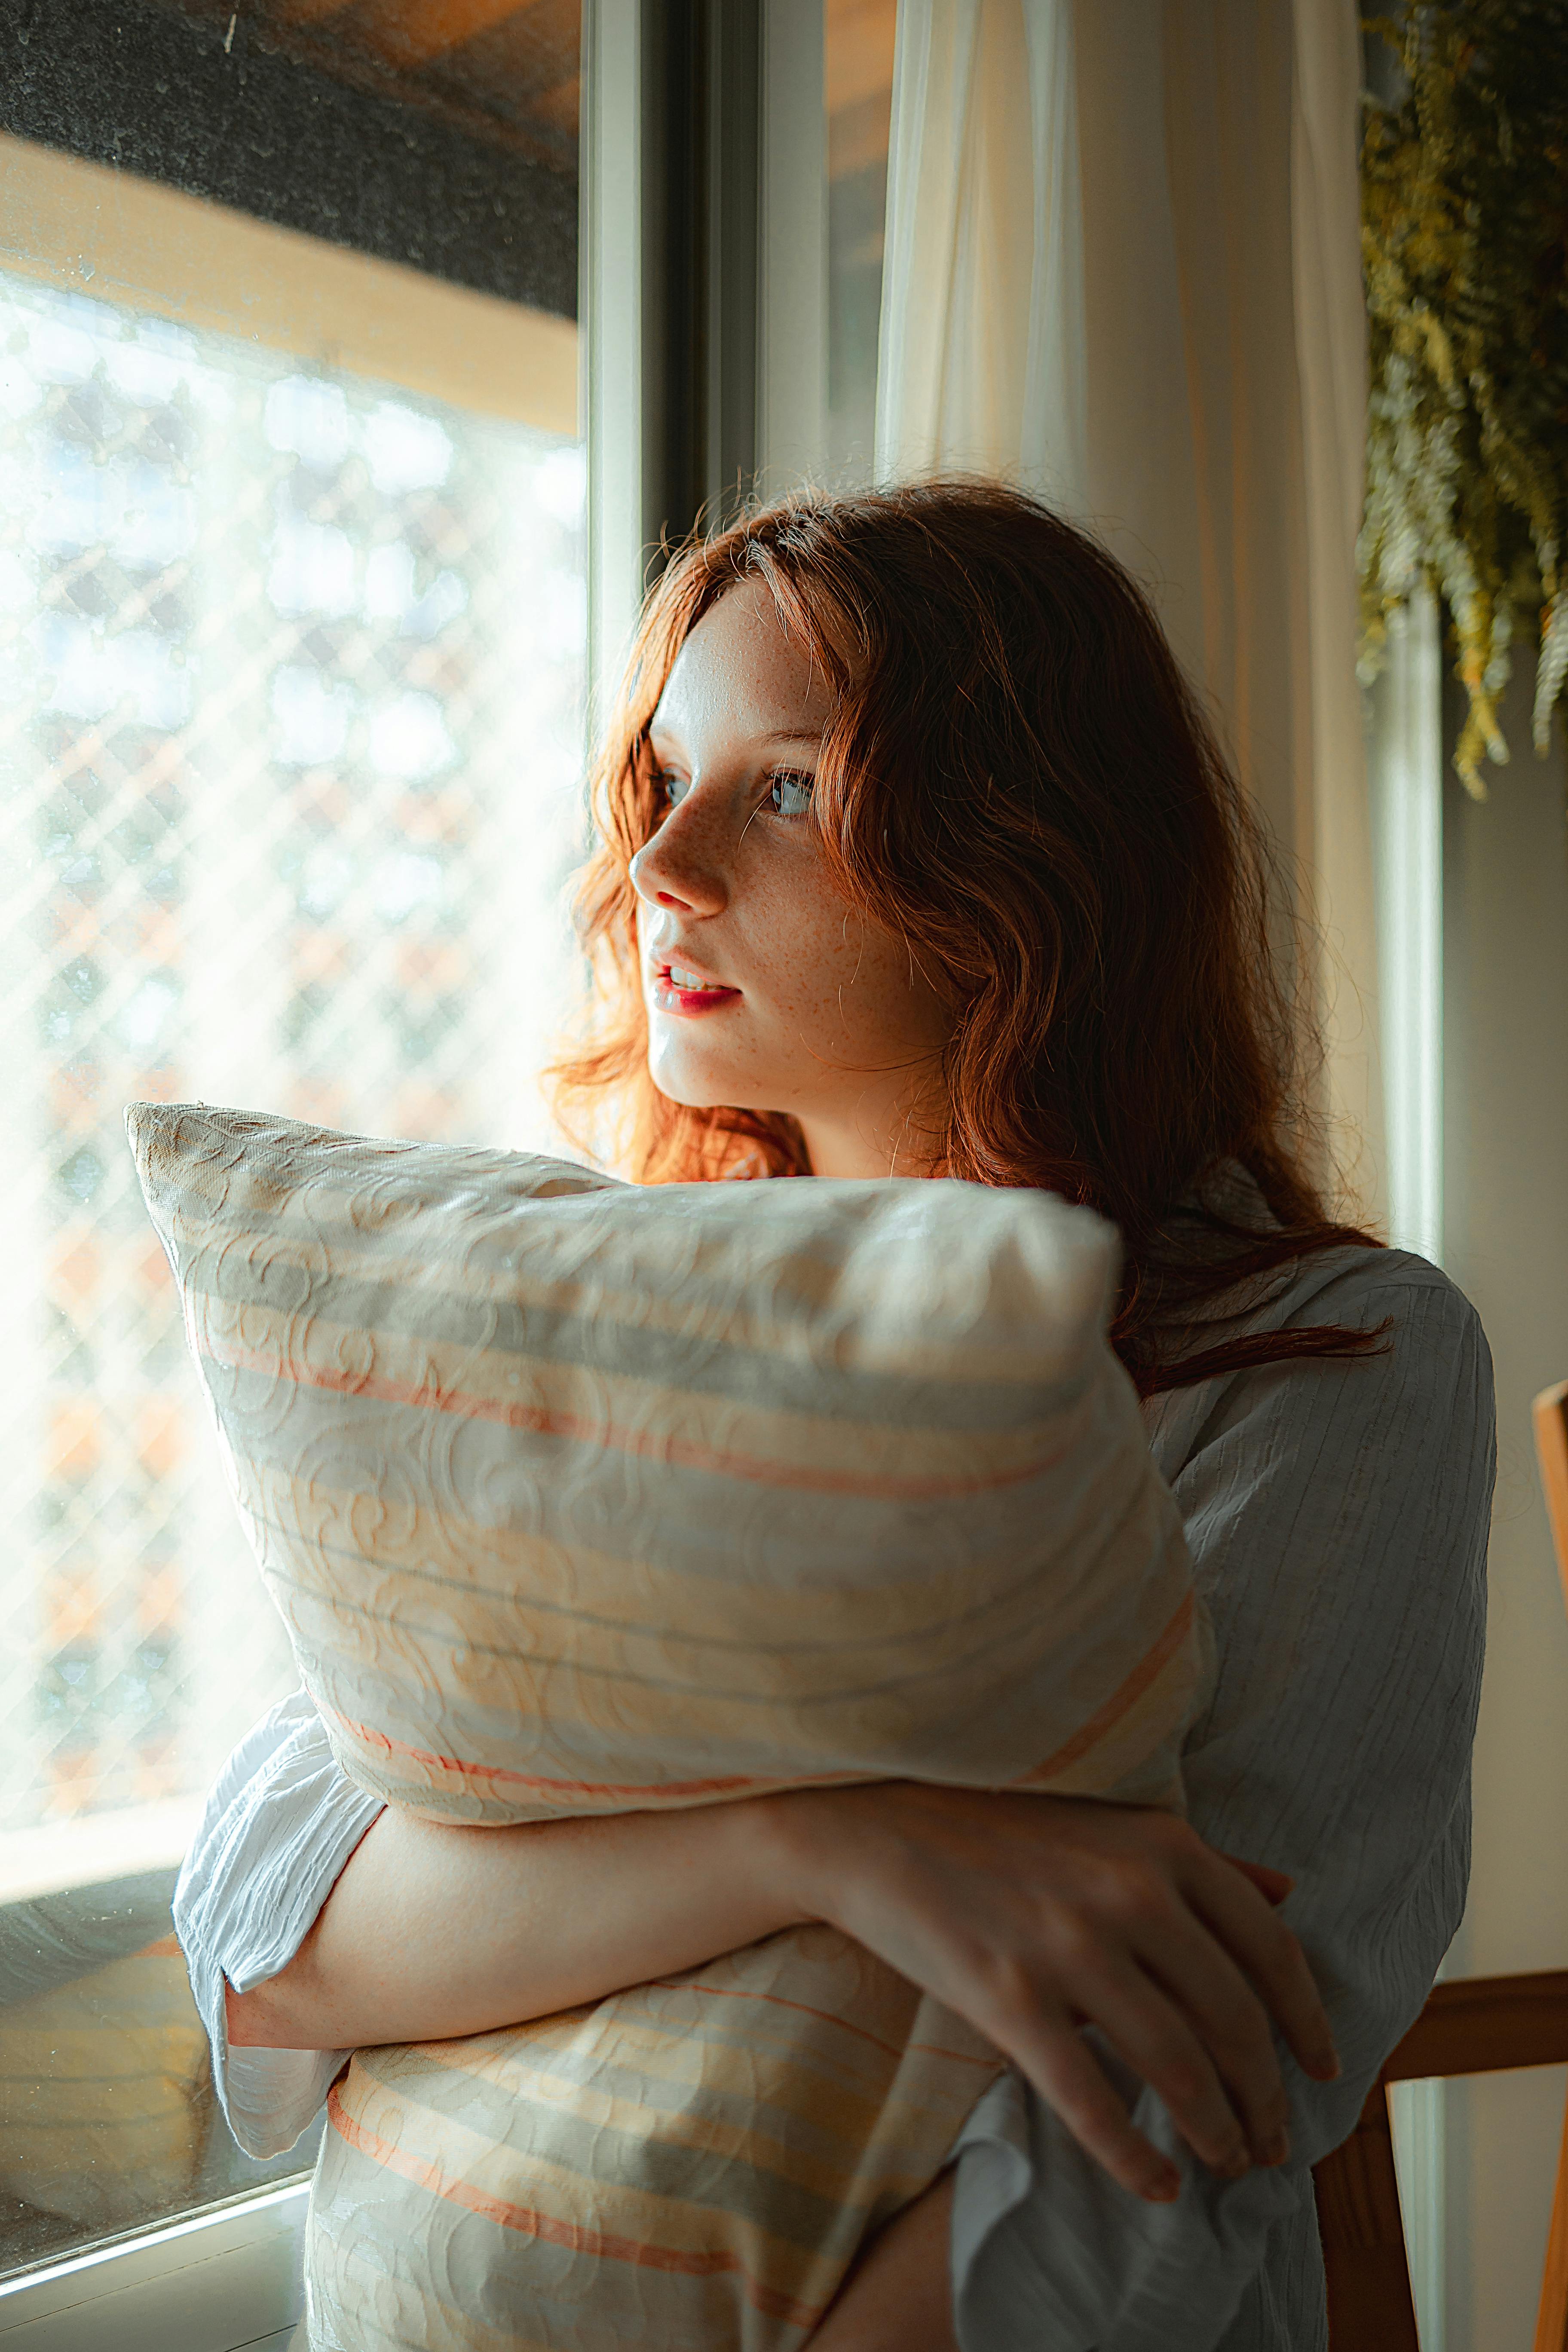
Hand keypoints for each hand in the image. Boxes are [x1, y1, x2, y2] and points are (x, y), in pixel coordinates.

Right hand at [767, 1784, 1338, 2204]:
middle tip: (1276, 2142)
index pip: (1270, 1950)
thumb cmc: (1003, 1829)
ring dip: (1216, 2131)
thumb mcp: (1116, 1825)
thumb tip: (1290, 1894)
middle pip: (1233, 2020)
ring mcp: (1069, 1945)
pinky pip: (1089, 2100)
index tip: (1325, 2071)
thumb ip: (1205, 1862)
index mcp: (1164, 1846)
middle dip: (1266, 2096)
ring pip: (1176, 2066)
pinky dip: (1135, 2157)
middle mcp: (1130, 1892)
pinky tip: (1158, 2183)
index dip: (1308, 2022)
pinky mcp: (1010, 1996)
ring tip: (1228, 2164)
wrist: (879, 1829)